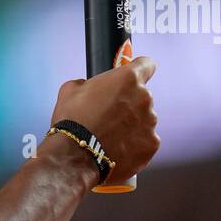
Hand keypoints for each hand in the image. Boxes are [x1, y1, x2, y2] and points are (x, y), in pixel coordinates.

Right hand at [50, 55, 159, 185]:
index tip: (131, 77)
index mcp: (128, 79)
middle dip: (128, 103)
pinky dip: (133, 144)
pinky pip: (144, 141)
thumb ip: (86, 84)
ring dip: (131, 125)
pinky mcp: (151, 144)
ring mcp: (150, 123)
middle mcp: (144, 98)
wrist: (75, 156)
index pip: (147, 64)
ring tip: (109, 136)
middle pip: (141, 96)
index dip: (138, 69)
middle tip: (107, 115)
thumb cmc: (72, 121)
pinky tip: (116, 149)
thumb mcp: (70, 91)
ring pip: (143, 120)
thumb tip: (86, 87)